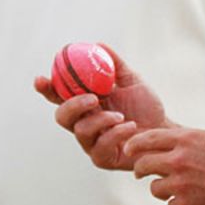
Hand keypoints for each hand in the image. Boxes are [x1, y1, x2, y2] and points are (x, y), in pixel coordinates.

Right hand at [34, 46, 168, 170]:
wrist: (164, 130)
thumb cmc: (146, 107)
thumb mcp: (131, 80)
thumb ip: (114, 64)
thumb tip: (98, 45)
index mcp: (85, 104)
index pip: (59, 96)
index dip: (46, 89)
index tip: (41, 79)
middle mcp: (83, 123)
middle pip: (61, 116)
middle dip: (72, 106)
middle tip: (93, 98)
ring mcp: (91, 143)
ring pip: (80, 130)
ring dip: (101, 120)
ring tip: (122, 116)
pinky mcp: (102, 159)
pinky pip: (100, 145)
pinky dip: (116, 133)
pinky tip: (130, 126)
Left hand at [126, 128, 204, 204]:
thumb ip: (181, 140)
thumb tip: (155, 141)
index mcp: (185, 141)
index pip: (146, 139)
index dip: (133, 145)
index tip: (128, 150)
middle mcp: (179, 161)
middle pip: (143, 165)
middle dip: (140, 170)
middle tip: (142, 173)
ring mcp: (181, 184)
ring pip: (155, 188)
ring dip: (164, 189)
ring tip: (187, 187)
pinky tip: (199, 199)